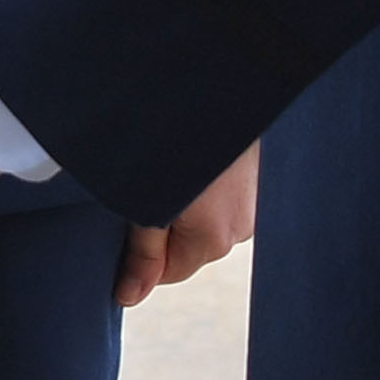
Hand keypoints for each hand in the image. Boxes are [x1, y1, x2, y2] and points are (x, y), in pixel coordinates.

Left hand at [118, 143, 259, 305]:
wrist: (220, 81)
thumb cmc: (176, 138)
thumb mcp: (146, 197)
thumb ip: (142, 251)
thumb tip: (129, 298)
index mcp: (214, 240)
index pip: (168, 272)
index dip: (140, 255)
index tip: (123, 221)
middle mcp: (241, 228)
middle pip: (188, 246)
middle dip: (162, 224)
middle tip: (142, 184)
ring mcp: (254, 202)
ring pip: (205, 219)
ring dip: (183, 201)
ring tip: (166, 164)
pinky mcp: (257, 176)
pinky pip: (222, 195)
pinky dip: (202, 183)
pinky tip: (190, 155)